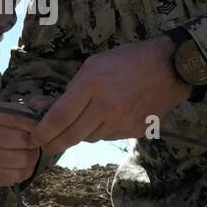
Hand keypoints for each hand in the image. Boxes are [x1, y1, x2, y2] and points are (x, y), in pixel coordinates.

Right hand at [0, 96, 50, 186]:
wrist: (2, 146)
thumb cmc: (17, 127)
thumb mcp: (27, 110)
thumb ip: (39, 105)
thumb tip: (43, 109)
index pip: (18, 118)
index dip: (35, 124)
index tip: (40, 128)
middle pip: (23, 140)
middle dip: (34, 142)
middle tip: (34, 143)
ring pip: (24, 159)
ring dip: (32, 157)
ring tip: (28, 152)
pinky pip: (18, 175)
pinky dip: (26, 170)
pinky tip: (21, 164)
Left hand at [29, 36, 191, 156]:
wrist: (171, 67)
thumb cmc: (128, 60)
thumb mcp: (94, 65)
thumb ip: (71, 89)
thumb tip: (45, 108)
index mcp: (91, 85)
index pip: (58, 118)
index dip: (42, 132)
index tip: (35, 137)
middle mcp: (104, 107)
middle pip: (70, 136)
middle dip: (54, 144)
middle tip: (46, 146)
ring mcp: (120, 122)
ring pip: (89, 138)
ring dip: (81, 133)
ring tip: (86, 118)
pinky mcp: (133, 131)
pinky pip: (108, 137)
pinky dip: (102, 131)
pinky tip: (109, 116)